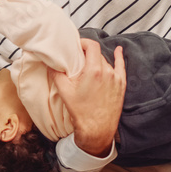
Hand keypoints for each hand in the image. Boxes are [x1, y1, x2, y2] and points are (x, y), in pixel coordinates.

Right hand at [49, 40, 125, 155]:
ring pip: (106, 62)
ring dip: (97, 61)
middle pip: (97, 54)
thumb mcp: (64, 91)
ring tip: (88, 65)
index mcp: (94, 70)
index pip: (91, 46)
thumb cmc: (81, 112)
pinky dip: (119, 58)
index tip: (77, 45)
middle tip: (78, 59)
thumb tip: (50, 63)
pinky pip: (121, 67)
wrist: (96, 129)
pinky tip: (118, 51)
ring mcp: (116, 79)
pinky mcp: (121, 86)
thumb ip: (56, 74)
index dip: (83, 42)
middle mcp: (108, 72)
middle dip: (87, 54)